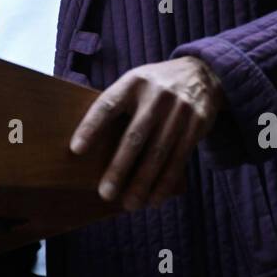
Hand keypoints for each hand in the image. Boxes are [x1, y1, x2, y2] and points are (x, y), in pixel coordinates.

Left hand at [70, 56, 225, 211]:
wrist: (201, 73)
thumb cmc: (155, 87)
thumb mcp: (136, 84)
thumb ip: (118, 106)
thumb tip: (89, 146)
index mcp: (133, 82)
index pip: (107, 105)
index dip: (91, 127)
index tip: (76, 150)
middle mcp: (156, 94)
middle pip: (134, 136)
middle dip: (119, 168)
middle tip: (105, 193)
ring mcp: (179, 109)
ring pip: (158, 152)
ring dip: (143, 182)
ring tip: (130, 204)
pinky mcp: (197, 123)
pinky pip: (179, 158)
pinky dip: (166, 182)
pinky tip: (155, 198)